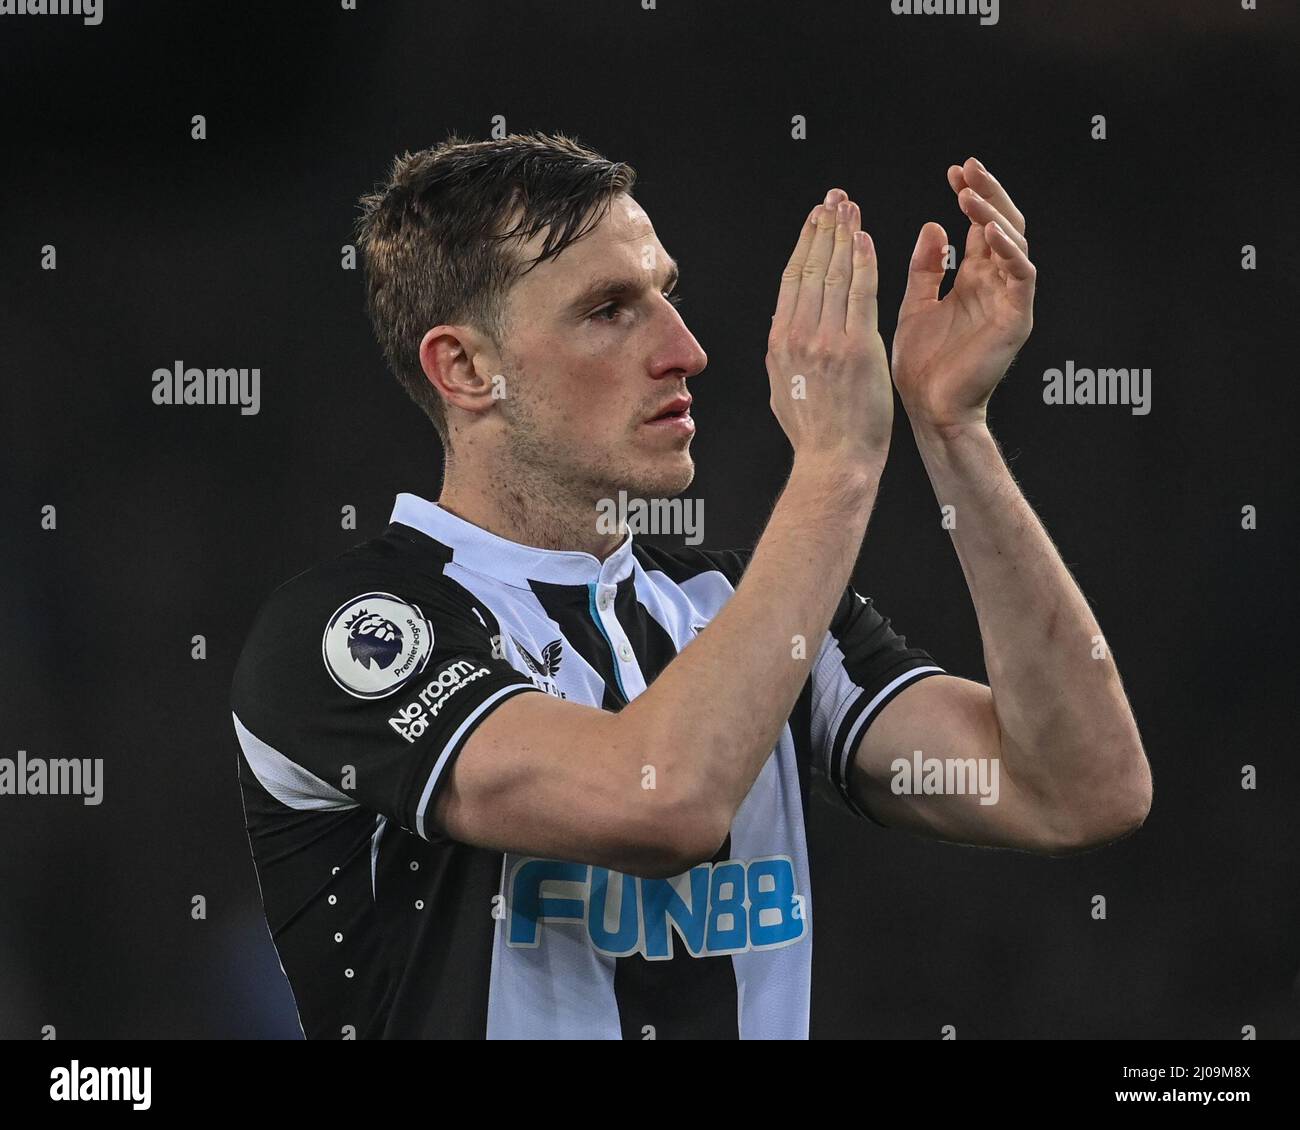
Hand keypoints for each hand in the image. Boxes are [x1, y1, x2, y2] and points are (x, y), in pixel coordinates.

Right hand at [766, 191, 892, 467]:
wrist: (834, 463)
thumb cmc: (816, 436)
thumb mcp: (784, 391)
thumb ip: (784, 357)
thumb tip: (782, 334)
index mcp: (780, 344)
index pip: (792, 281)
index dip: (804, 244)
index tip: (815, 220)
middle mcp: (797, 336)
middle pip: (810, 268)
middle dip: (823, 227)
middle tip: (834, 199)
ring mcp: (825, 340)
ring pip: (833, 274)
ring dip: (843, 235)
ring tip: (850, 207)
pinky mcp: (856, 348)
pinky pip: (860, 294)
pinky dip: (863, 262)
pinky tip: (866, 239)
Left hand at [891, 157, 1035, 431]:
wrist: (929, 411)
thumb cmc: (921, 367)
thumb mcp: (915, 306)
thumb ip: (926, 268)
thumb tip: (935, 225)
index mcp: (973, 280)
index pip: (981, 226)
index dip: (971, 196)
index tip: (953, 172)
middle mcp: (995, 285)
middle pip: (1004, 224)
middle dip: (987, 194)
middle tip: (968, 169)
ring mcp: (1008, 300)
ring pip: (1016, 243)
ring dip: (995, 214)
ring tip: (971, 194)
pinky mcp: (1015, 319)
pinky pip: (1022, 276)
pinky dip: (1010, 251)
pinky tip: (990, 233)